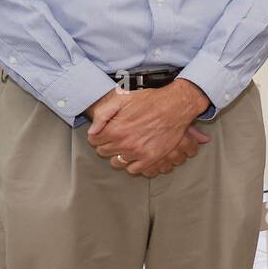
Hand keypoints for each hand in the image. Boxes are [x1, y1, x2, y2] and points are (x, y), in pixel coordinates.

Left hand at [86, 79, 210, 174]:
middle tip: (115, 137)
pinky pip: (133, 169)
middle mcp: (124, 143)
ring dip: (117, 155)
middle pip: (103, 152)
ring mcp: (137, 153)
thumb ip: (103, 114)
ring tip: (124, 147)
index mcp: (115, 129)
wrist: (175, 106)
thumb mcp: (122, 98)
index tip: (104, 132)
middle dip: (106, 144)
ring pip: (116, 163)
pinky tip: (134, 155)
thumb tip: (92, 130)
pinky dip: (131, 164)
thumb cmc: (150, 100)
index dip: (97, 134)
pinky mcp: (150, 158)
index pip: (94, 140)